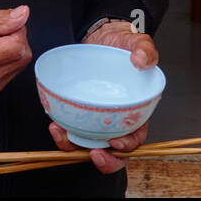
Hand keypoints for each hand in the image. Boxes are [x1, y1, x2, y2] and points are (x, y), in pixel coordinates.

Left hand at [47, 20, 157, 173]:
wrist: (101, 40)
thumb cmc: (122, 47)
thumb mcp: (137, 43)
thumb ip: (144, 50)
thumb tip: (142, 60)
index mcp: (135, 110)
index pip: (136, 137)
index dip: (128, 145)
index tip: (116, 142)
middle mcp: (117, 120)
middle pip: (115, 151)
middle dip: (106, 160)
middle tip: (93, 154)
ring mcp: (98, 119)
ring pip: (90, 145)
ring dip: (76, 147)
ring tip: (63, 135)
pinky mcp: (81, 113)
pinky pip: (73, 131)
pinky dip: (64, 134)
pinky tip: (55, 124)